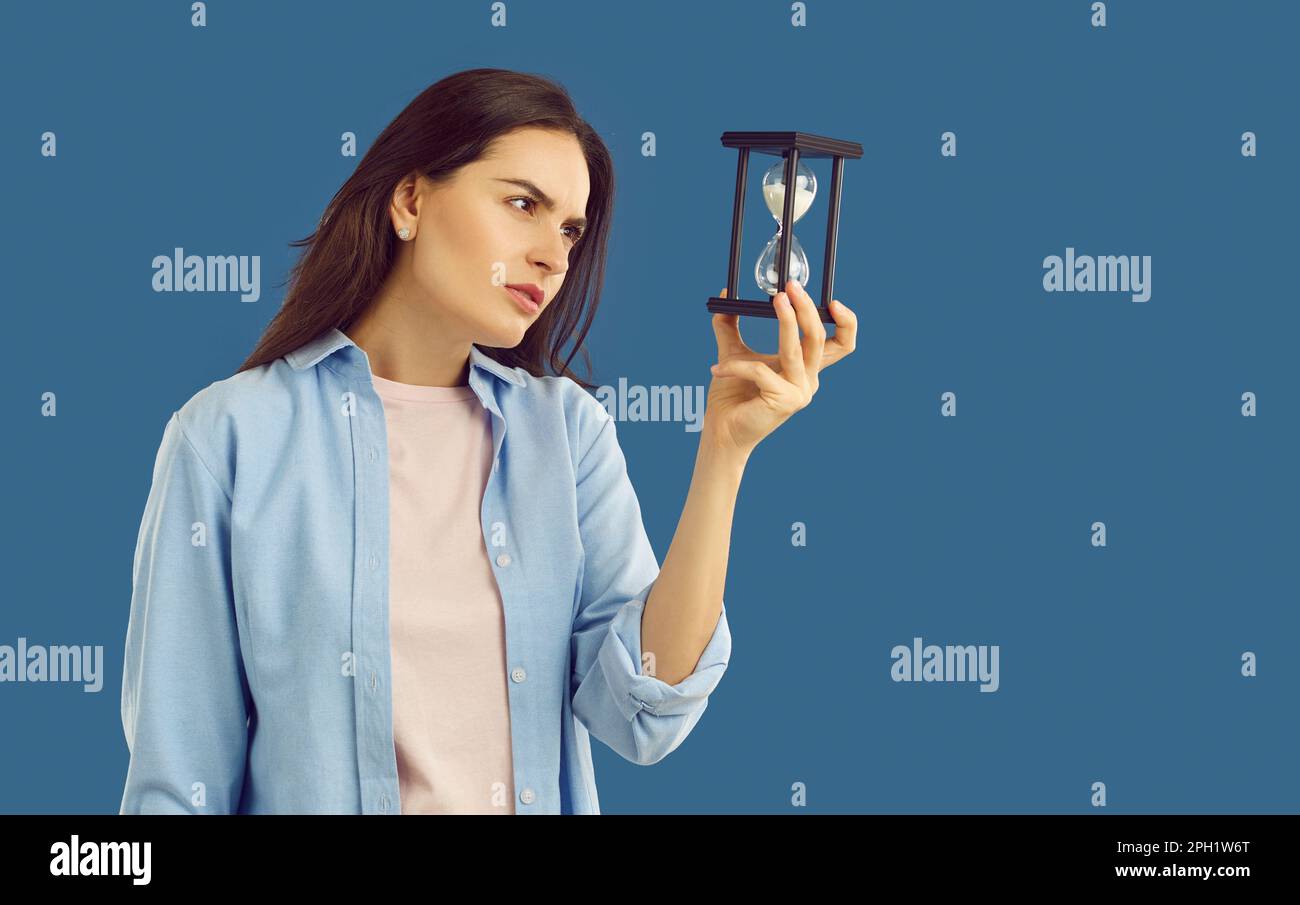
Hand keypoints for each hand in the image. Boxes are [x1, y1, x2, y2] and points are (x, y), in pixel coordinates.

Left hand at [702, 278, 857, 457]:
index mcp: (805, 368)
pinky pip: (760, 372)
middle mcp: (808, 380)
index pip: (841, 345)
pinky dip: (736, 366)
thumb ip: (731, 326)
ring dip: (787, 321)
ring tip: (775, 301)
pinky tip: (717, 369)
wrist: (722, 432)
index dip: (846, 323)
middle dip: (807, 309)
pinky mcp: (784, 402)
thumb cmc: (732, 397)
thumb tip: (724, 295)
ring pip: (797, 349)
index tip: (833, 302)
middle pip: (819, 339)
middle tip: (789, 288)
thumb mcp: (734, 354)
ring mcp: (799, 393)